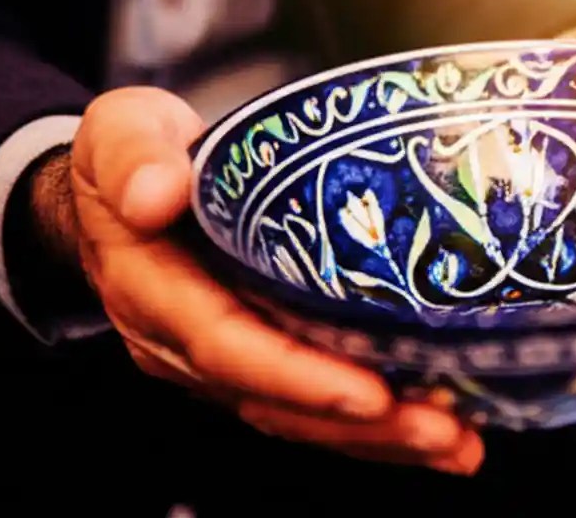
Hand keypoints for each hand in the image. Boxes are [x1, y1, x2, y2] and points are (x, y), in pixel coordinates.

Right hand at [34, 87, 483, 474]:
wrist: (117, 192)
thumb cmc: (129, 157)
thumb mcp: (120, 132)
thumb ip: (133, 155)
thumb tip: (153, 194)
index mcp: (151, 289)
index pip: (226, 346)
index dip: (297, 376)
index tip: (369, 392)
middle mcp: (183, 344)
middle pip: (275, 399)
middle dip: (362, 424)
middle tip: (446, 431)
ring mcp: (219, 361)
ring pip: (299, 416)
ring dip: (380, 438)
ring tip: (458, 444)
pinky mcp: (254, 360)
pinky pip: (311, 404)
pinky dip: (374, 426)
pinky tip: (441, 432)